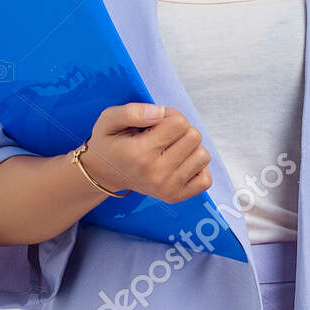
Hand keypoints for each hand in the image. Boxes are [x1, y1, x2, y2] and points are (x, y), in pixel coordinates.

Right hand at [79, 103, 212, 202]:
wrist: (103, 174)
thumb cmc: (109, 144)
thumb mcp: (109, 120)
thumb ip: (131, 112)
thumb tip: (160, 113)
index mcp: (140, 154)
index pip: (179, 122)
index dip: (169, 115)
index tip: (155, 123)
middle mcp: (156, 174)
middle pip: (194, 137)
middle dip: (181, 130)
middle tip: (162, 136)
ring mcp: (168, 188)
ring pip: (203, 156)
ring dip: (190, 148)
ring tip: (169, 149)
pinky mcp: (176, 197)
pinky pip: (206, 180)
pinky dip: (196, 168)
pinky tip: (179, 163)